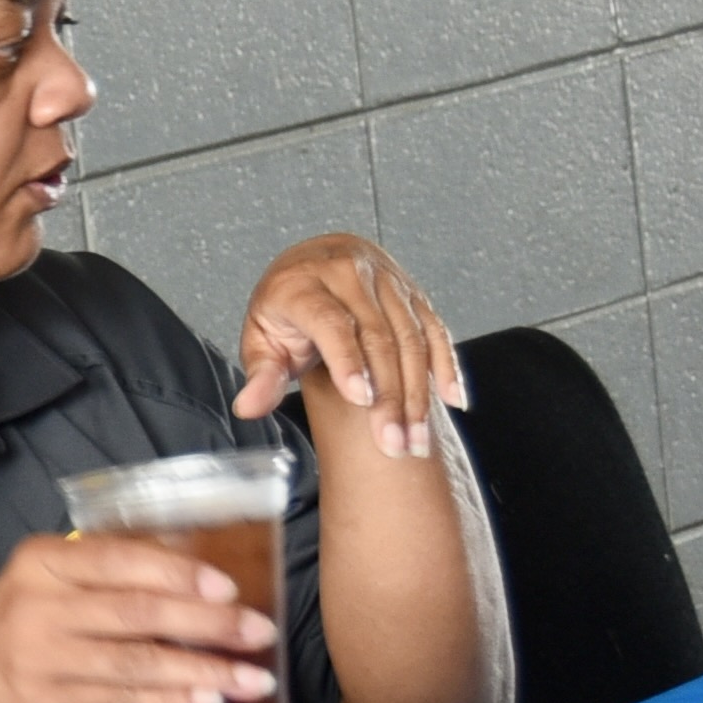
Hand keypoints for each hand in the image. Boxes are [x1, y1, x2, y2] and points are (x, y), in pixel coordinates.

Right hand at [0, 532, 276, 702]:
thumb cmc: (9, 641)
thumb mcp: (42, 591)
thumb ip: (102, 581)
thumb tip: (195, 581)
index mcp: (42, 563)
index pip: (122, 560)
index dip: (181, 574)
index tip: (230, 588)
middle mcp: (38, 605)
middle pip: (139, 611)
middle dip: (208, 623)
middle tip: (259, 632)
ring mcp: (40, 657)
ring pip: (137, 661)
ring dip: (202, 670)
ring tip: (250, 678)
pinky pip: (121, 702)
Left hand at [234, 233, 461, 458]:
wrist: (314, 260)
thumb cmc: (284, 307)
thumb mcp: (260, 336)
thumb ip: (261, 373)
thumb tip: (249, 407)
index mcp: (304, 285)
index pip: (331, 323)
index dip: (347, 361)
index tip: (361, 400)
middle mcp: (350, 275)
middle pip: (377, 338)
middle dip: (389, 396)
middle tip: (392, 443)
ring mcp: (387, 281)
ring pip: (411, 339)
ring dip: (418, 394)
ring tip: (415, 439)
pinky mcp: (413, 293)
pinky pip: (435, 330)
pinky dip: (446, 366)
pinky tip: (452, 401)